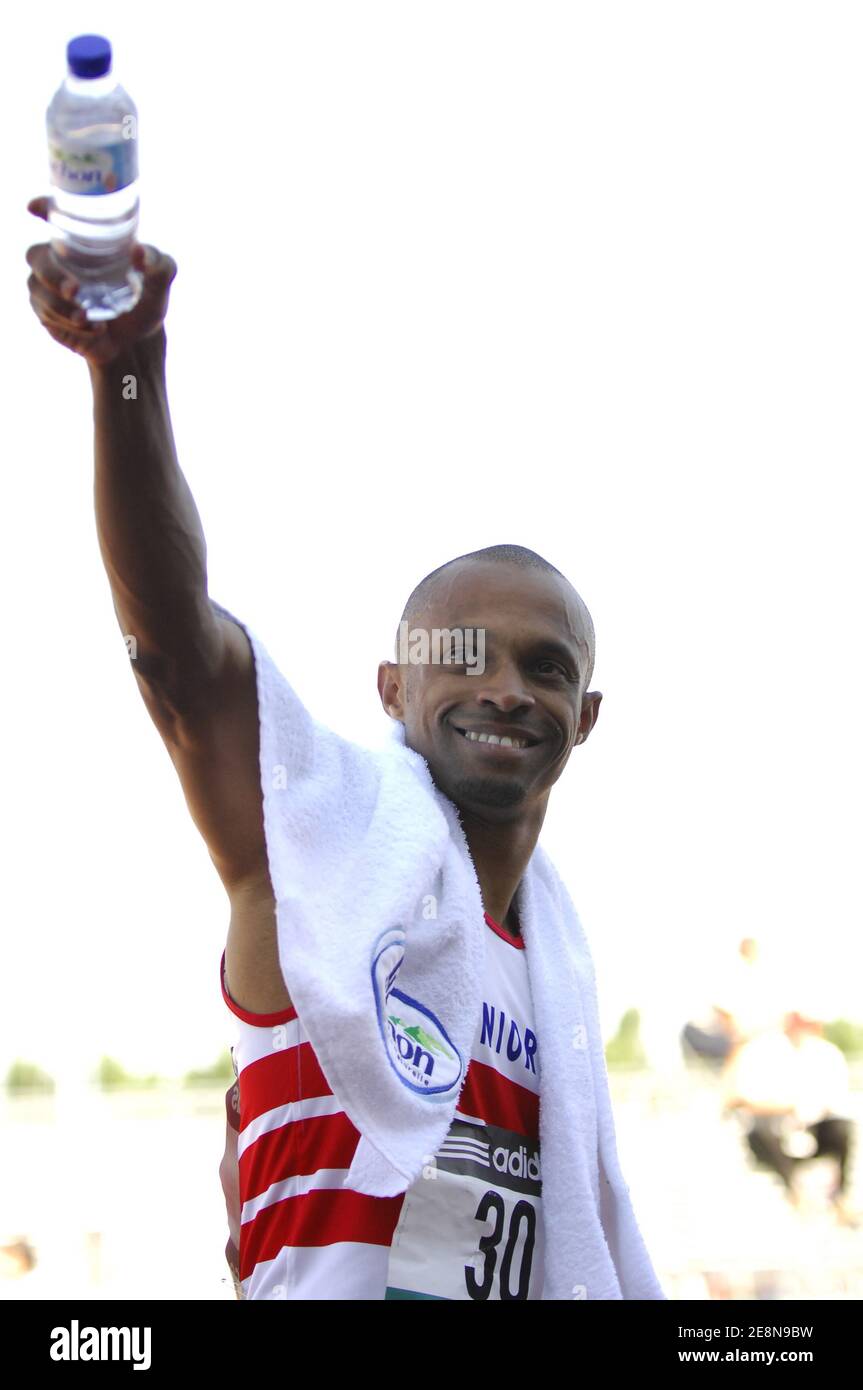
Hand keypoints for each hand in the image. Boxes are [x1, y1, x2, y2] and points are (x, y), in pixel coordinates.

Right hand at [25, 195, 177, 366]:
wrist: (138, 341)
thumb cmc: (146, 301)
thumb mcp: (160, 281)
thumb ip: (159, 265)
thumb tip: (139, 253)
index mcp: (83, 242)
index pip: (56, 217)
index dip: (43, 208)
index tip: (34, 207)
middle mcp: (60, 259)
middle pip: (36, 256)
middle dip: (51, 274)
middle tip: (75, 289)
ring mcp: (49, 287)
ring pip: (38, 289)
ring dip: (62, 307)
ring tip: (89, 319)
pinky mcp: (47, 313)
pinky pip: (46, 314)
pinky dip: (69, 324)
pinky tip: (94, 329)